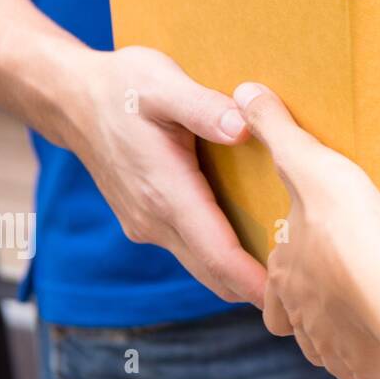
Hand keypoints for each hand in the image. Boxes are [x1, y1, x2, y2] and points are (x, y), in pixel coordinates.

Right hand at [65, 45, 265, 305]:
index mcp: (165, 192)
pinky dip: (221, 258)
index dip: (254, 279)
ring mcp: (147, 224)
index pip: (218, 254)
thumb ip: (204, 107)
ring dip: (240, 275)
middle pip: (214, 272)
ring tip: (291, 270)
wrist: (72, 98)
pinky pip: (190, 250)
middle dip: (257, 287)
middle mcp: (154, 220)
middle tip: (307, 287)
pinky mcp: (146, 221)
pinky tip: (255, 243)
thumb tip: (244, 127)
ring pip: (202, 265)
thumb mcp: (164, 84)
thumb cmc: (122, 86)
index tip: (291, 294)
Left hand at [233, 82, 379, 378]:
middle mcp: (297, 308)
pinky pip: (361, 367)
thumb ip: (277, 130)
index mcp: (283, 265)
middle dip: (302, 312)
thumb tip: (245, 91)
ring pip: (322, 346)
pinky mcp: (363, 362)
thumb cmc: (345, 223)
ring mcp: (328, 338)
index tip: (296, 263)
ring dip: (333, 336)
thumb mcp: (308, 162)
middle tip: (325, 294)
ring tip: (353, 317)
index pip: (271, 274)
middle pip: (290, 318)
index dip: (282, 270)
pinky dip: (366, 358)